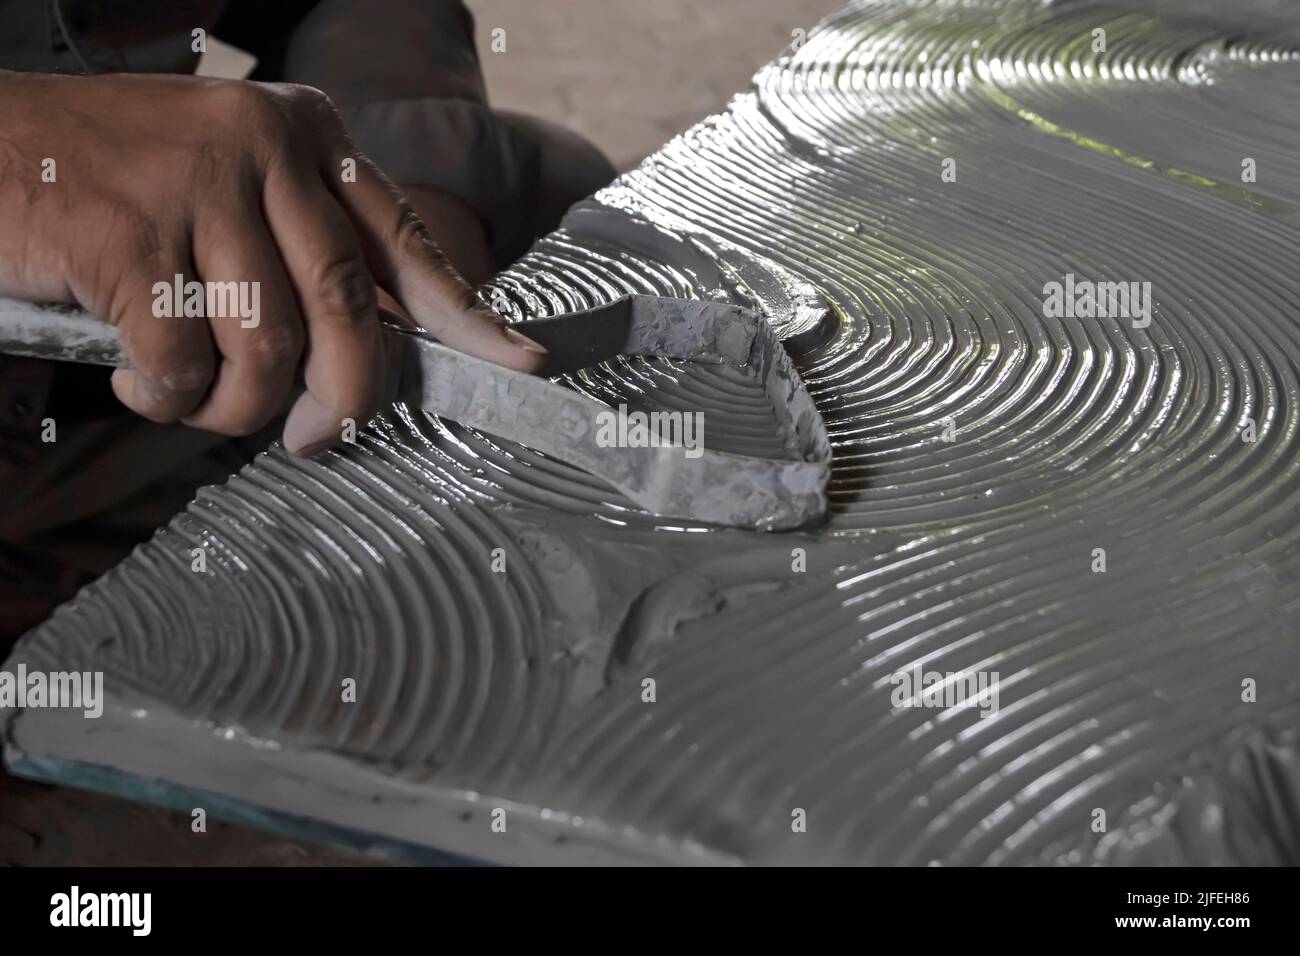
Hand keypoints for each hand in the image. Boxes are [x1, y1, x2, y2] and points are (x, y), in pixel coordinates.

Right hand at [0, 70, 545, 454]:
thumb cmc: (112, 190)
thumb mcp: (227, 193)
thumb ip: (300, 255)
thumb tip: (372, 353)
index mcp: (302, 134)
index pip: (402, 237)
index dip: (464, 312)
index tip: (520, 364)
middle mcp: (260, 146)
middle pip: (347, 309)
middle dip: (342, 397)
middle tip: (312, 437)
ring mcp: (193, 182)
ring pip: (268, 347)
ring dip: (235, 405)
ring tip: (191, 393)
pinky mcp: (126, 233)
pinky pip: (183, 362)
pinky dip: (166, 398)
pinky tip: (138, 381)